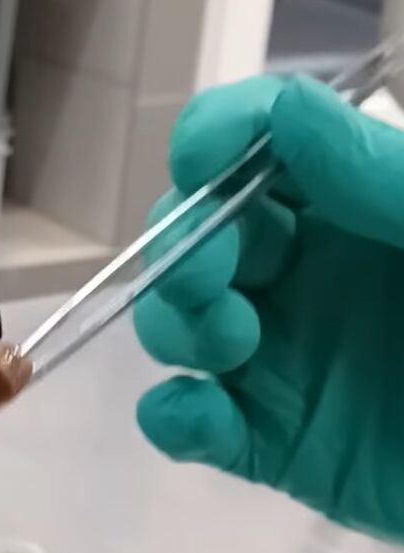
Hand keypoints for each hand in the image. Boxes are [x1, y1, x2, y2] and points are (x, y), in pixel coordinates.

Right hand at [133, 75, 403, 541]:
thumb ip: (382, 177)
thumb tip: (287, 109)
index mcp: (354, 207)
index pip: (260, 144)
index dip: (216, 135)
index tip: (200, 157)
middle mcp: (305, 273)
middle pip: (195, 230)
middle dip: (182, 240)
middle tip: (211, 276)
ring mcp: (281, 359)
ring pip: (176, 320)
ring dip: (175, 322)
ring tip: (230, 343)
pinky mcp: (270, 443)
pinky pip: (187, 422)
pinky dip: (171, 417)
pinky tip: (197, 417)